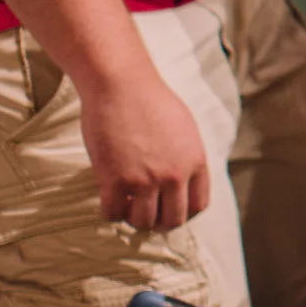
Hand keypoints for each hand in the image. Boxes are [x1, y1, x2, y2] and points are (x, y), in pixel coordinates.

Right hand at [79, 64, 212, 232]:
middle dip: (157, 221)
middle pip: (171, 220)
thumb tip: (184, 181)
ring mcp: (145, 180)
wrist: (121, 84)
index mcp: (195, 161)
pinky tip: (108, 197)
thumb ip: (187, 156)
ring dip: (133, 218)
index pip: (197, 206)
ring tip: (126, 203)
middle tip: (144, 211)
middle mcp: (174, 175)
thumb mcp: (184, 128)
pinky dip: (110, 211)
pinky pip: (112, 215)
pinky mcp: (115, 181)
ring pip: (142, 222)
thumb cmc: (150, 100)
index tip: (168, 209)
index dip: (182, 213)